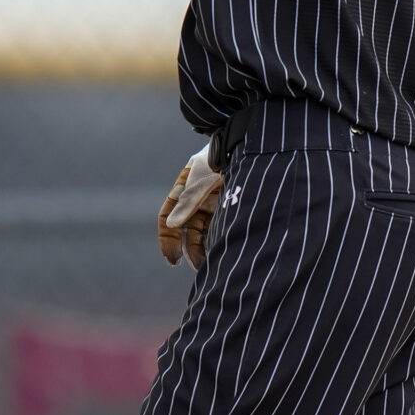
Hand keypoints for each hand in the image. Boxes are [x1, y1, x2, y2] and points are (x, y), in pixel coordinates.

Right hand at [158, 145, 222, 269]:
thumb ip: (188, 201)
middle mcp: (196, 200)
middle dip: (188, 249)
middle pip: (186, 230)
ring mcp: (213, 205)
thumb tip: (171, 225)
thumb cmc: (219, 159)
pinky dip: (221, 242)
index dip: (167, 238)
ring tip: (209, 265)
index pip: (168, 217)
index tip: (172, 258)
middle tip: (195, 267)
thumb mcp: (200, 178)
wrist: (246, 148)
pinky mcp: (230, 209)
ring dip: (204, 249)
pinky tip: (223, 253)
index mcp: (182, 190)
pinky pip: (222, 229)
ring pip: (204, 233)